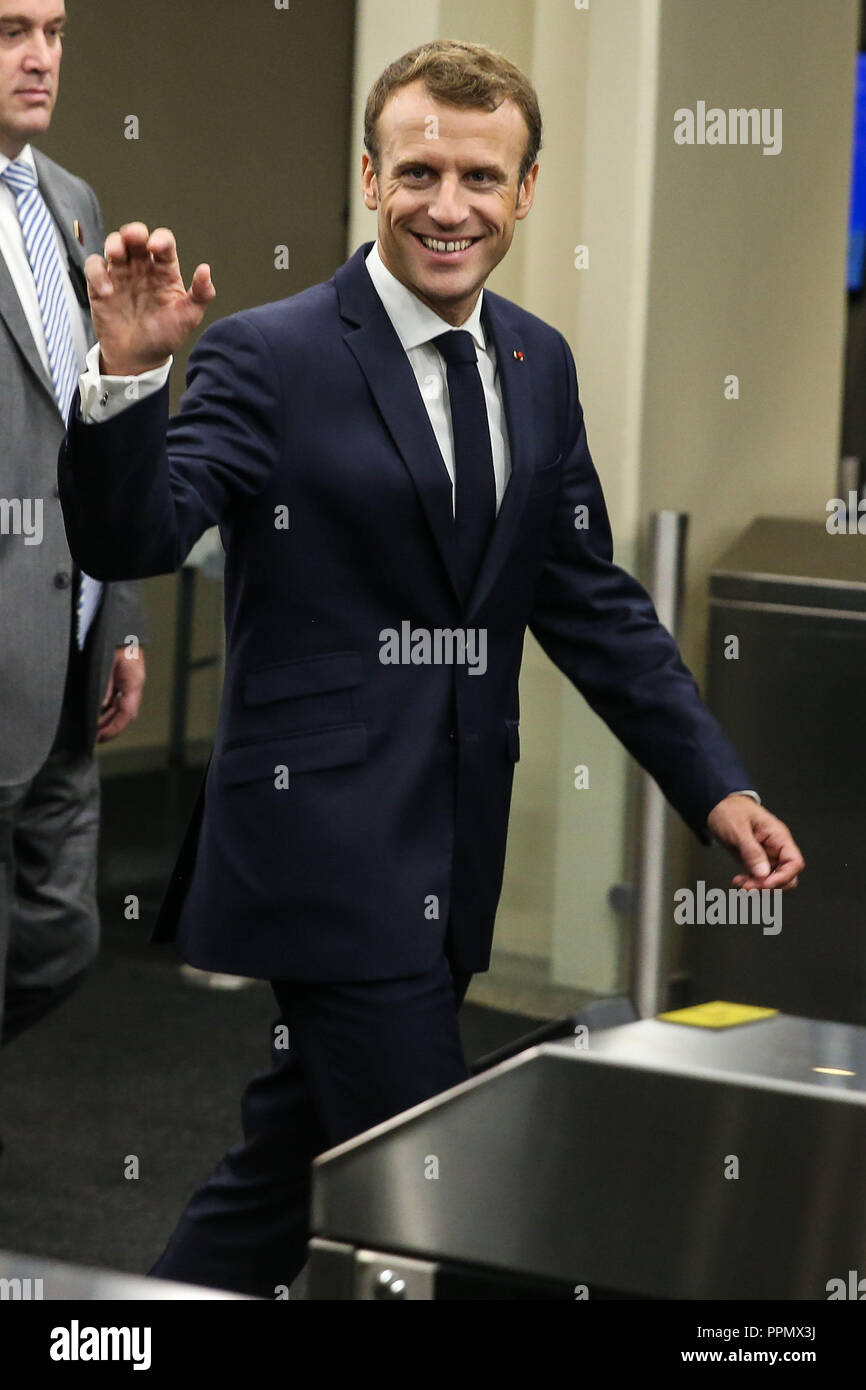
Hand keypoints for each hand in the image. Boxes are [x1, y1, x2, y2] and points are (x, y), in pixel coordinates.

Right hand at [85, 223, 215, 376]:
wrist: (139, 358)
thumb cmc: (164, 336)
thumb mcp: (188, 317)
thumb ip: (201, 295)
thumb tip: (205, 270)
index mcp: (165, 270)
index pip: (164, 243)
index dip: (160, 239)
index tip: (156, 247)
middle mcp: (142, 267)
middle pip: (135, 236)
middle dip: (133, 232)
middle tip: (133, 238)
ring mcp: (121, 274)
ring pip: (113, 244)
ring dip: (113, 244)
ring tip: (116, 256)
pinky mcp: (100, 284)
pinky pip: (94, 266)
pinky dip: (97, 274)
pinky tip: (106, 292)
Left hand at [96, 646, 146, 743]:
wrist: (118, 620)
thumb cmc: (111, 637)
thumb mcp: (105, 663)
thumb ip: (103, 687)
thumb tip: (99, 708)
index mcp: (134, 681)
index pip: (127, 713)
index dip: (114, 728)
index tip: (99, 738)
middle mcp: (134, 682)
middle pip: (125, 713)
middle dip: (110, 727)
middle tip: (94, 737)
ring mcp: (129, 678)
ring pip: (121, 705)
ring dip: (108, 717)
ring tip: (93, 727)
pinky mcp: (122, 674)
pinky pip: (116, 695)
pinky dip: (107, 706)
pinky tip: (95, 710)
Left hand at [706, 794, 803, 890]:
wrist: (718, 807)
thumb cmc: (731, 811)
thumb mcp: (739, 829)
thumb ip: (751, 851)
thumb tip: (763, 873)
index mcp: (779, 837)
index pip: (794, 862)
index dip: (784, 877)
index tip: (765, 883)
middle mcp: (776, 849)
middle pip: (787, 877)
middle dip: (769, 886)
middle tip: (749, 887)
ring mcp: (767, 857)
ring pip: (773, 881)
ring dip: (758, 887)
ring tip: (741, 884)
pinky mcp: (756, 862)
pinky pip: (759, 879)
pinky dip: (750, 884)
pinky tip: (738, 881)